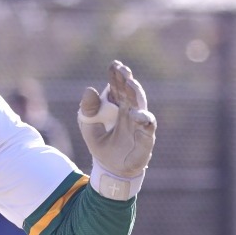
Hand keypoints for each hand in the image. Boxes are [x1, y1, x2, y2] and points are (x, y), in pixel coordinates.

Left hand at [77, 60, 156, 199]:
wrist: (109, 170)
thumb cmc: (101, 145)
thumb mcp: (88, 126)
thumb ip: (88, 109)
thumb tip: (89, 89)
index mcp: (117, 107)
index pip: (118, 88)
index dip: (117, 76)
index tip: (114, 65)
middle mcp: (130, 112)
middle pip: (131, 92)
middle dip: (127, 80)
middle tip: (122, 69)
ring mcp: (139, 124)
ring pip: (141, 105)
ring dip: (136, 94)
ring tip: (130, 84)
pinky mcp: (145, 139)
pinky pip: (148, 127)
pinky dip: (143, 119)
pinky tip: (135, 114)